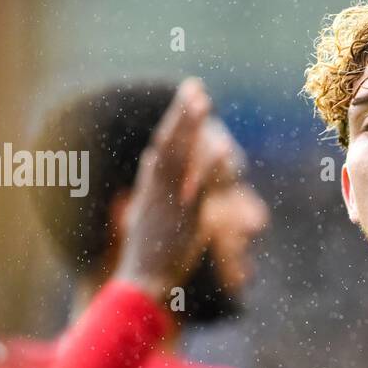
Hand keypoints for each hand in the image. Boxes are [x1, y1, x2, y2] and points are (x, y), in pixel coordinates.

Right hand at [114, 78, 223, 300]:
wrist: (142, 282)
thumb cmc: (145, 254)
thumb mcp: (144, 214)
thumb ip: (149, 185)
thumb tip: (149, 160)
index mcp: (148, 189)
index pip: (162, 148)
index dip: (175, 124)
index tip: (187, 101)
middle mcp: (156, 189)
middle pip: (168, 142)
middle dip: (182, 114)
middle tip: (195, 86)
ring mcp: (169, 200)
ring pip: (179, 154)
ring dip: (190, 127)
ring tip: (203, 100)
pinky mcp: (184, 216)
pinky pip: (199, 184)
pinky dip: (211, 165)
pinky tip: (225, 147)